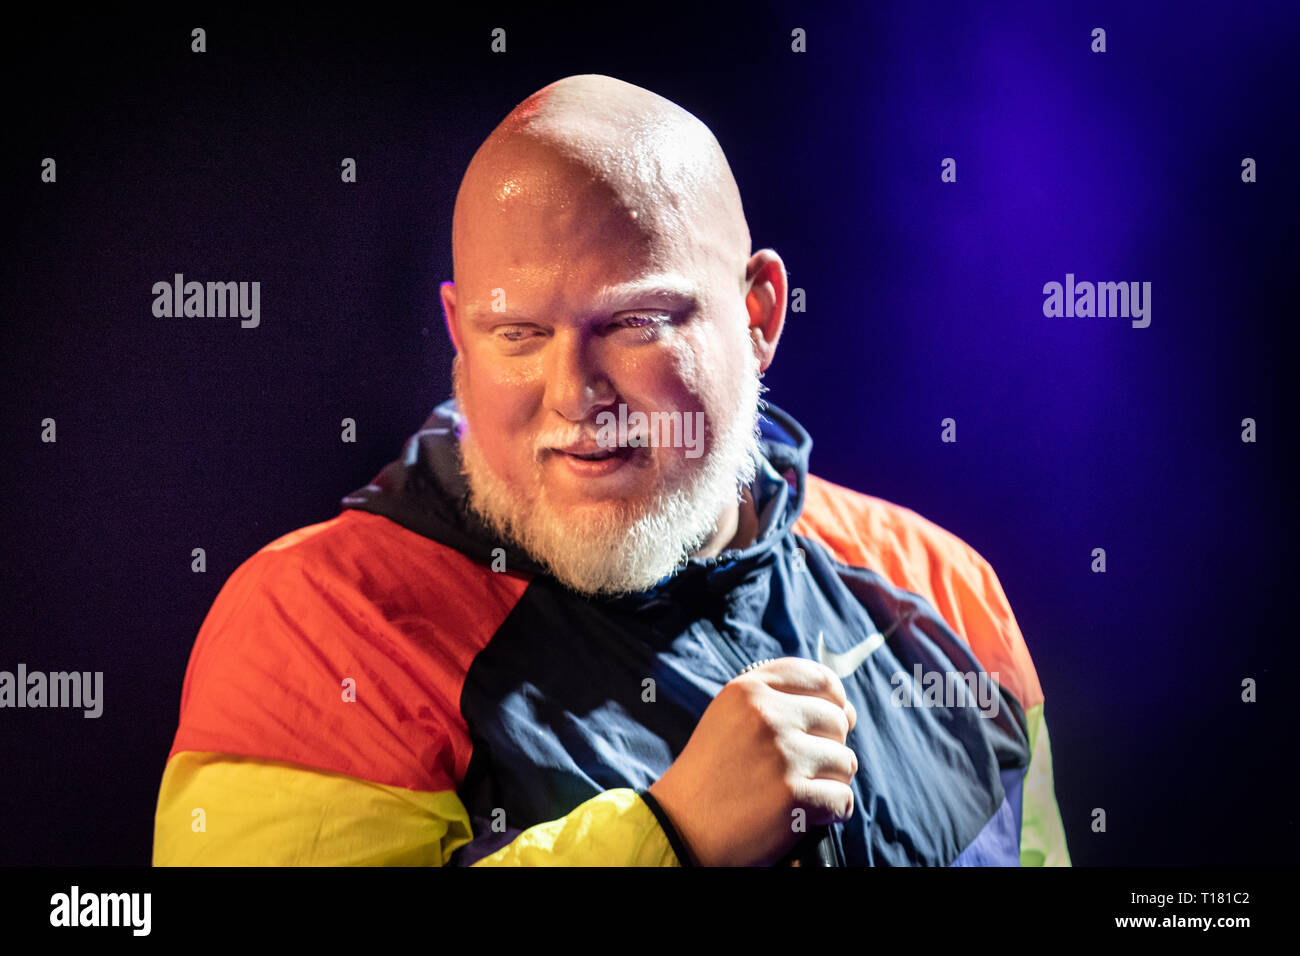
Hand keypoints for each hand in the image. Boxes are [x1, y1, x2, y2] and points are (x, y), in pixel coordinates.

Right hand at [648, 657, 857, 865]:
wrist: (679, 828)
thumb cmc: (710, 775)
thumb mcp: (731, 718)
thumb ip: (781, 703)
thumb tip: (849, 711)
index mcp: (748, 690)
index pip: (819, 678)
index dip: (833, 700)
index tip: (826, 721)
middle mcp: (767, 716)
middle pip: (837, 720)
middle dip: (827, 746)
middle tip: (797, 769)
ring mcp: (783, 756)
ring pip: (846, 761)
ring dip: (829, 781)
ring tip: (794, 792)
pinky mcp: (794, 797)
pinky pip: (843, 799)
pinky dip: (830, 813)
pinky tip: (803, 815)